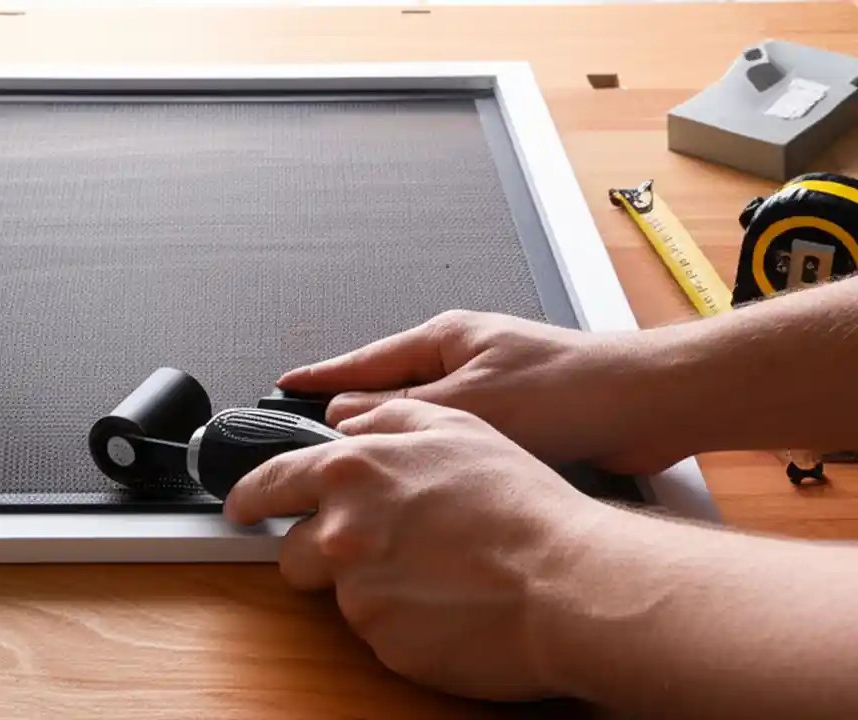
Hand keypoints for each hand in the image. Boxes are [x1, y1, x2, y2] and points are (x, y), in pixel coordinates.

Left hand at [224, 398, 609, 700]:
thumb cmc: (522, 506)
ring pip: (338, 594)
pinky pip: (376, 631)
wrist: (566, 583)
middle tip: (378, 549)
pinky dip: (402, 621)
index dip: (251, 495)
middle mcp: (340, 530)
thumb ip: (390, 415)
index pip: (270, 482)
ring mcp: (356, 591)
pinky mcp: (379, 641)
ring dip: (369, 587)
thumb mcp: (458, 426)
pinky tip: (446, 604)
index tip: (242, 505)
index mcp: (352, 471)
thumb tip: (347, 416)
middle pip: (293, 551)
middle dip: (320, 552)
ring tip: (432, 574)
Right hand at [278, 310, 683, 474]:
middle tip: (316, 446)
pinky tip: (430, 484)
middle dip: (356, 418)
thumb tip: (345, 419)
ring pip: (423, 421)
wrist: (649, 406)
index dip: (320, 379)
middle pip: (389, 390)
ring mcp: (490, 389)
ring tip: (368, 472)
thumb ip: (401, 411)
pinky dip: (437, 458)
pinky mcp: (516, 421)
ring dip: (402, 444)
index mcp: (446, 339)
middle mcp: (465, 359)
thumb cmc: (571, 389)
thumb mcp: (469, 403)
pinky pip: (456, 439)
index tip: (284, 388)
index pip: (364, 361)